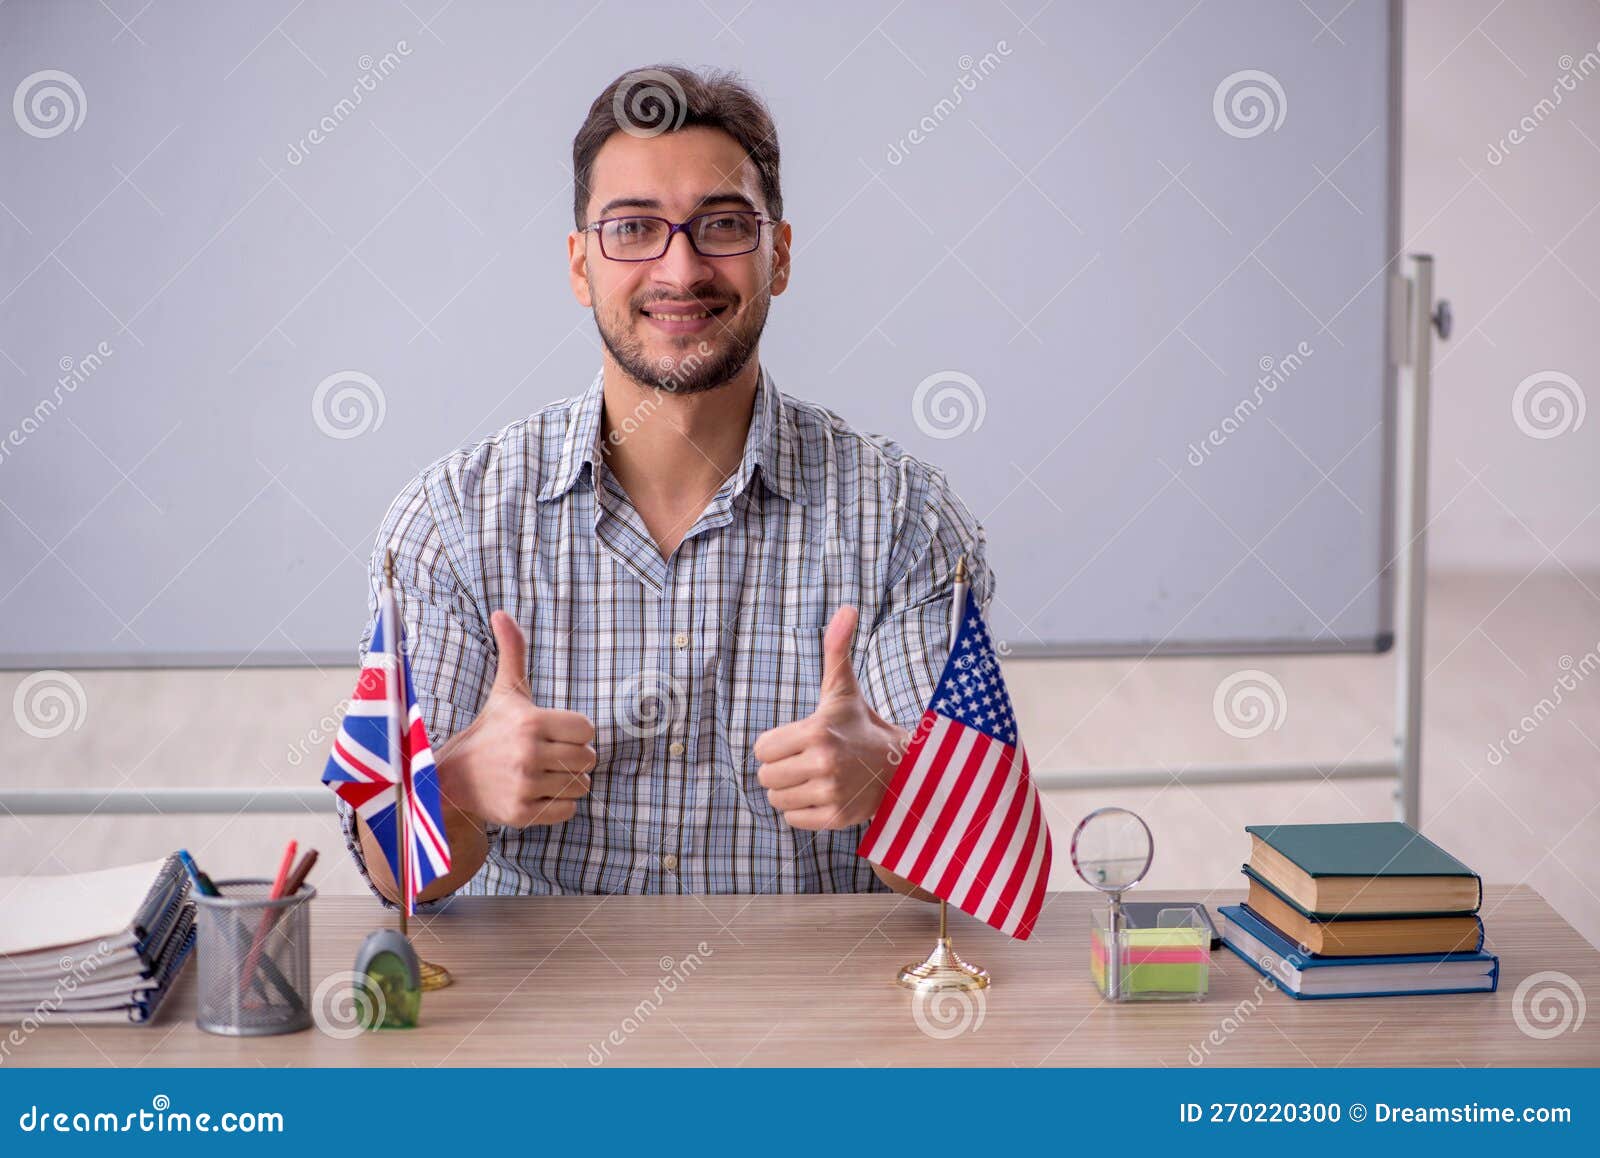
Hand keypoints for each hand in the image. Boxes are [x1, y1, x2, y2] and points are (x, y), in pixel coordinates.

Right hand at [434, 610, 595, 827]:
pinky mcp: (522, 814)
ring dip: (566, 781)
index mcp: (530, 721)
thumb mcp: (506, 691)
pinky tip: (533, 793)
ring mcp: (524, 786)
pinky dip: (557, 805)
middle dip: (572, 756)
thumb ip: (513, 651)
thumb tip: (501, 612)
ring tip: (538, 773)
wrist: (452, 778)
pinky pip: (568, 810)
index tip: (551, 731)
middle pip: (588, 758)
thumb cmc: (490, 730)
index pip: (587, 729)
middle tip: (545, 754)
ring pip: (582, 785)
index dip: (574, 731)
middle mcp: (528, 754)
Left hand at [754, 605, 907, 829]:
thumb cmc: (860, 724)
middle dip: (782, 768)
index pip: (762, 749)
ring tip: (815, 776)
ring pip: (777, 799)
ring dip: (790, 790)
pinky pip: (793, 818)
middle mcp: (823, 764)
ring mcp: (830, 793)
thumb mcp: (843, 688)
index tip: (801, 739)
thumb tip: (847, 608)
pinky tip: (823, 794)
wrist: (899, 765)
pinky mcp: (835, 818)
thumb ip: (836, 649)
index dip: (776, 744)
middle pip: (766, 776)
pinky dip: (803, 810)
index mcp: (817, 731)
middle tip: (808, 759)